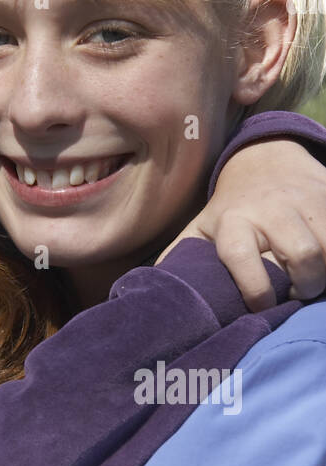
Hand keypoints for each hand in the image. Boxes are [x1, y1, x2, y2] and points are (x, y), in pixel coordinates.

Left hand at [157, 139, 325, 311]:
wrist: (264, 159)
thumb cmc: (231, 208)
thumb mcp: (202, 228)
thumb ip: (182, 258)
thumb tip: (157, 293)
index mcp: (233, 220)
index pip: (243, 257)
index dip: (255, 289)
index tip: (262, 306)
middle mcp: (271, 208)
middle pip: (303, 255)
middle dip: (306, 285)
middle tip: (297, 293)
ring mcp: (305, 200)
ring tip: (313, 278)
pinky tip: (324, 259)